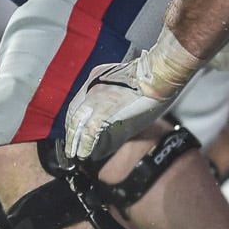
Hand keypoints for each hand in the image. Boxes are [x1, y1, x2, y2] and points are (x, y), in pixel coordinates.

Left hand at [65, 58, 179, 161]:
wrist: (157, 75)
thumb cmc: (149, 75)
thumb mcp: (122, 77)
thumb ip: (112, 90)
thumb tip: (113, 109)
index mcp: (96, 76)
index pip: (78, 102)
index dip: (74, 120)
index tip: (75, 131)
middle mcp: (92, 87)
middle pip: (73, 114)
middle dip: (71, 132)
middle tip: (71, 145)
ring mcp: (96, 100)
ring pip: (77, 125)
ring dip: (75, 142)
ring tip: (75, 154)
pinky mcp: (104, 112)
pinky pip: (90, 132)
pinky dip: (85, 145)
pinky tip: (85, 153)